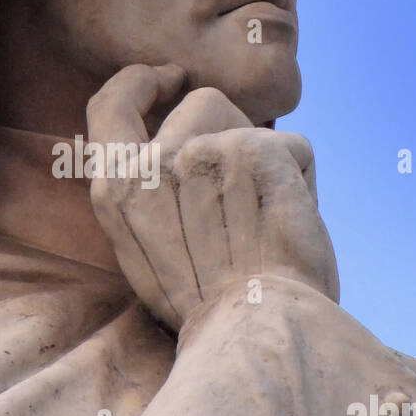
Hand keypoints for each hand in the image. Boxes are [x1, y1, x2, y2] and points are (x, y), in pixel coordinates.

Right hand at [87, 64, 338, 331]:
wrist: (260, 335)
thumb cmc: (210, 304)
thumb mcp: (144, 253)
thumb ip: (139, 194)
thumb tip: (155, 140)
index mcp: (117, 190)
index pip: (112, 103)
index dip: (141, 82)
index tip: (168, 79)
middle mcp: (152, 166)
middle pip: (200, 107)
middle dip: (229, 135)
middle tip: (243, 202)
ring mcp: (203, 155)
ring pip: (249, 124)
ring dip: (265, 160)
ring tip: (264, 219)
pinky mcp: (256, 153)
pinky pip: (293, 147)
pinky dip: (302, 179)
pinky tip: (292, 222)